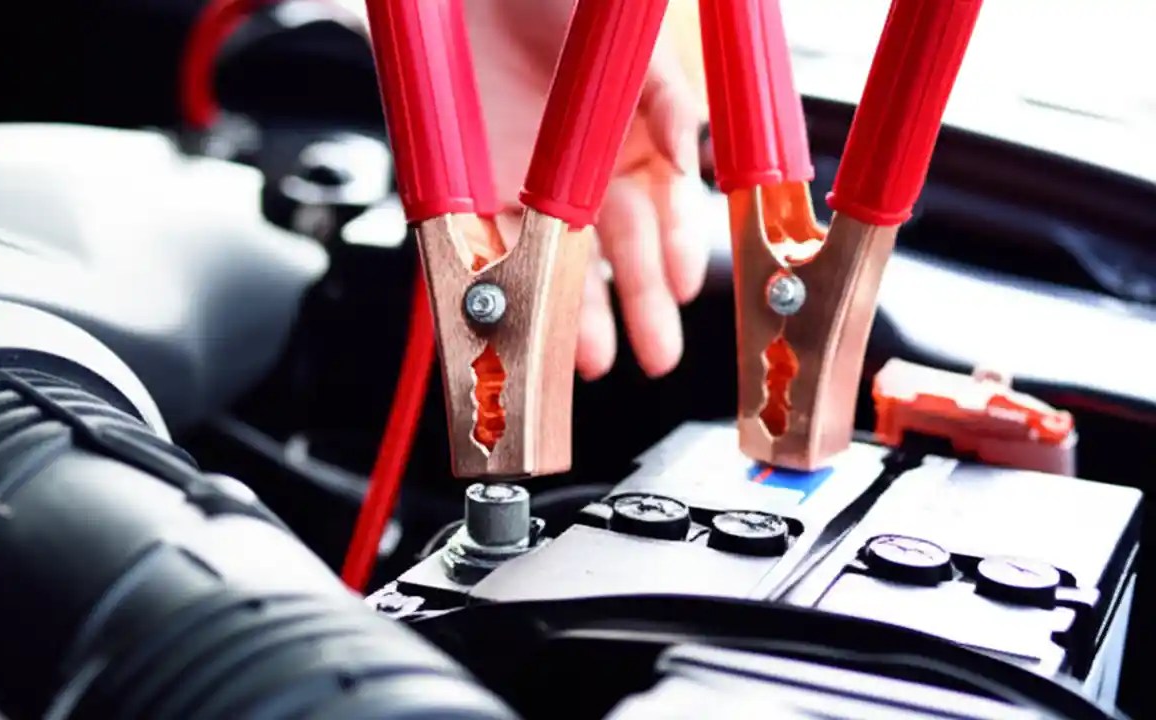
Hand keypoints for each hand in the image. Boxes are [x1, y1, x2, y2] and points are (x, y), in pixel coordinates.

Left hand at [466, 0, 709, 379]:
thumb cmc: (567, 7)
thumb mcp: (629, 48)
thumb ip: (665, 98)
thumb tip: (686, 147)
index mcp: (632, 150)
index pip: (664, 217)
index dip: (677, 254)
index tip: (683, 287)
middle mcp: (584, 181)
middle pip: (617, 254)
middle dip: (639, 305)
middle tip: (656, 352)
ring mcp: (528, 191)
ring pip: (557, 264)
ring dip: (577, 316)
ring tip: (589, 358)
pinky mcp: (473, 194)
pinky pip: (488, 249)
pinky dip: (503, 285)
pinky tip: (522, 318)